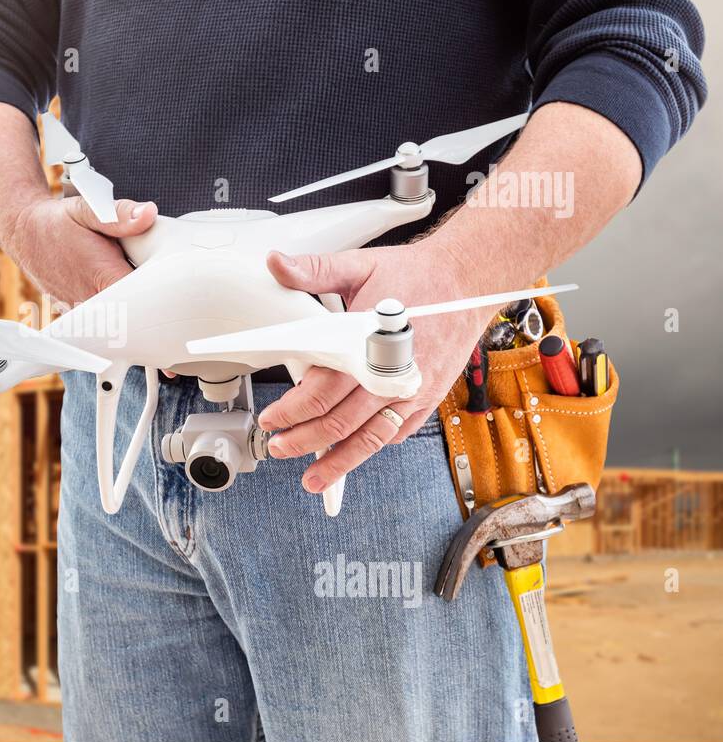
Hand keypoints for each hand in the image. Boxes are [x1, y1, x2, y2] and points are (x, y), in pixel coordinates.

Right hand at [12, 195, 157, 305]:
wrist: (24, 232)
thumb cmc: (56, 223)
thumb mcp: (89, 209)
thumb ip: (121, 215)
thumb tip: (147, 214)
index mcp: (103, 277)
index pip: (145, 299)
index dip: (160, 292)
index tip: (166, 282)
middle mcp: (91, 299)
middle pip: (133, 312)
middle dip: (146, 298)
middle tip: (144, 276)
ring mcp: (81, 309)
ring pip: (116, 317)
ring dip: (126, 304)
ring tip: (126, 281)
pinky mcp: (73, 312)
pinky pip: (99, 318)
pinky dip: (108, 307)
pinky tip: (108, 288)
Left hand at [257, 240, 493, 493]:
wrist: (470, 281)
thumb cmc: (417, 276)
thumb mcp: (359, 266)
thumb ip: (313, 271)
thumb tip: (277, 263)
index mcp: (366, 348)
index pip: (318, 393)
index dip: (290, 413)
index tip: (271, 421)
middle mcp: (390, 377)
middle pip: (338, 424)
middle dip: (303, 441)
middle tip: (279, 448)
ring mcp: (411, 392)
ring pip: (369, 439)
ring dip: (338, 462)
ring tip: (314, 478)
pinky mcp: (428, 398)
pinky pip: (396, 433)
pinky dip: (373, 447)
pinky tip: (353, 455)